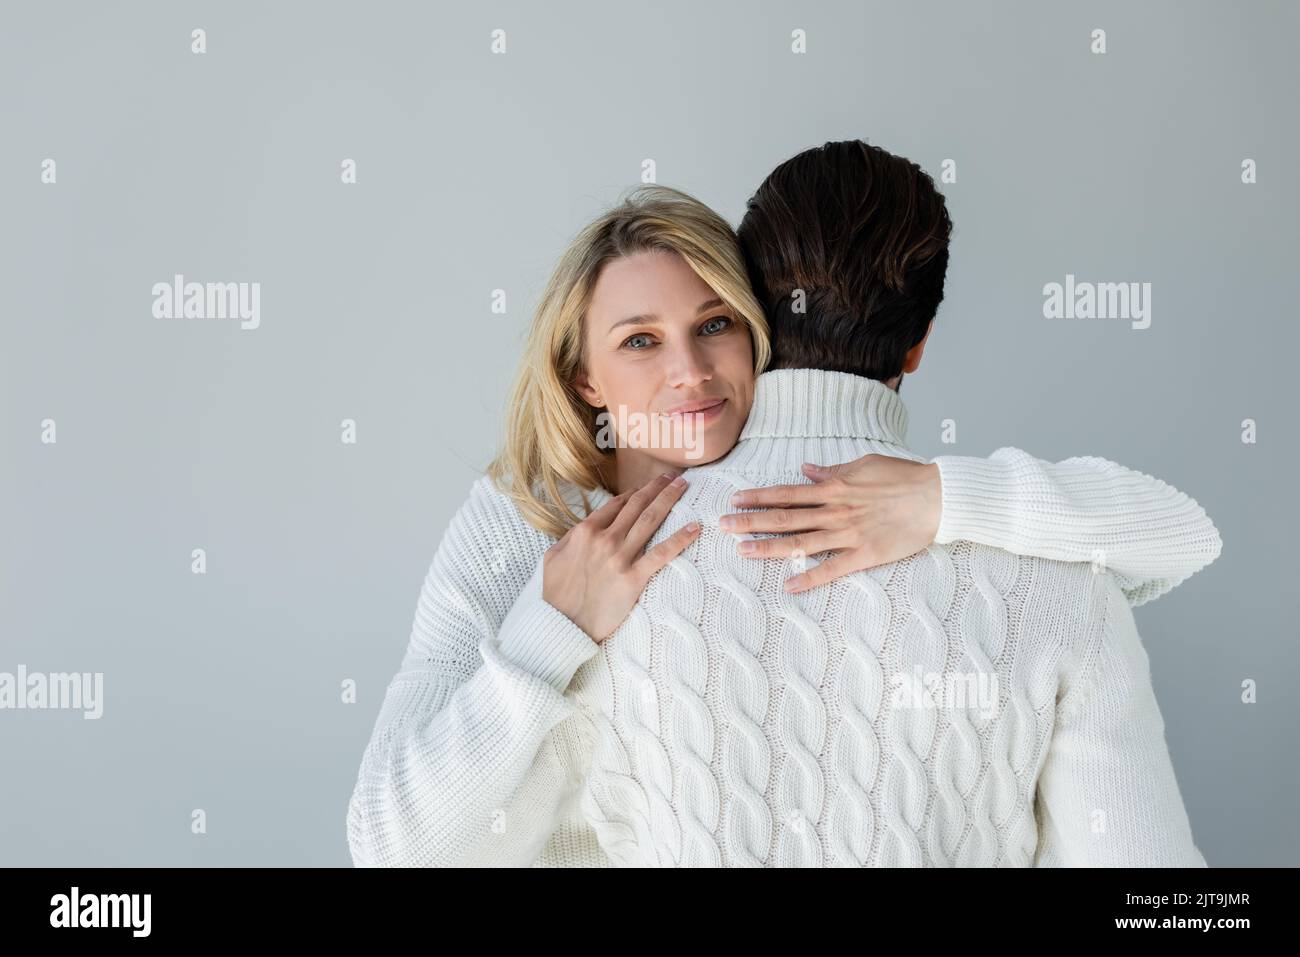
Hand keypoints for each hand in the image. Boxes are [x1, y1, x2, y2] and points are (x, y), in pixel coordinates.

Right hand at [542, 471, 699, 641]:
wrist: (562, 624)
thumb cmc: (556, 594)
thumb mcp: (553, 557)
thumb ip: (570, 538)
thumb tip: (584, 529)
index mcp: (585, 532)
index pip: (616, 504)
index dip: (635, 492)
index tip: (648, 486)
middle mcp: (604, 539)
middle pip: (637, 505)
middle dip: (657, 487)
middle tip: (673, 476)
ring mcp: (620, 558)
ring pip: (650, 520)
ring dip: (669, 499)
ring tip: (684, 486)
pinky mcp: (633, 579)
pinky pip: (661, 554)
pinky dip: (679, 539)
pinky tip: (694, 528)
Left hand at [720, 455, 941, 592]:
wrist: (938, 497)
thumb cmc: (904, 477)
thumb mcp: (865, 464)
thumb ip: (833, 470)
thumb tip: (807, 469)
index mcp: (834, 488)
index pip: (787, 493)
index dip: (759, 497)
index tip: (735, 499)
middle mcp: (835, 511)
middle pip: (784, 517)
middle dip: (751, 521)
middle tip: (722, 525)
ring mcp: (848, 534)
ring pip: (800, 542)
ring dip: (769, 548)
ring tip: (741, 551)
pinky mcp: (865, 555)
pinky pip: (832, 569)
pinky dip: (810, 578)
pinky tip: (789, 587)